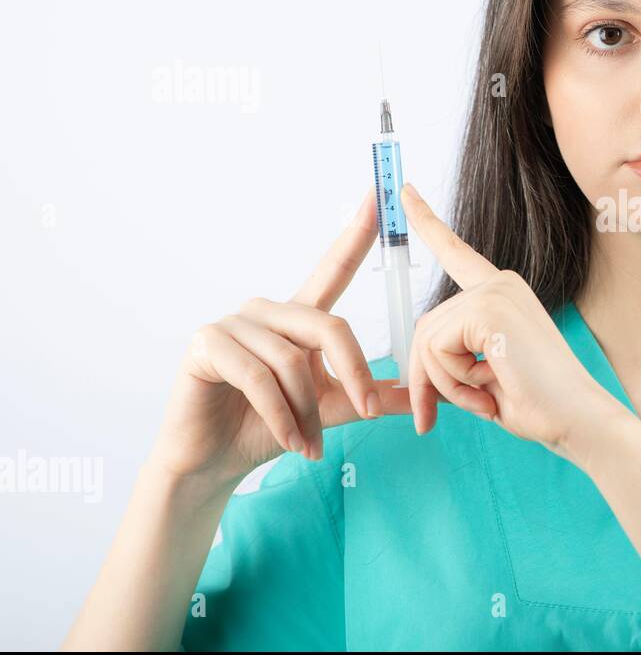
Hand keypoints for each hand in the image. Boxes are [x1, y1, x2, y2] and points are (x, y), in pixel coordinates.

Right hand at [150, 186, 413, 494]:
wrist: (214, 461)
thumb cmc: (268, 428)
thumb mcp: (329, 411)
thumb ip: (370, 397)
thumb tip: (419, 396)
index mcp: (298, 317)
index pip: (333, 268)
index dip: (358, 233)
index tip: (381, 192)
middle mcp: (267, 310)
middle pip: (329, 326)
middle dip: (355, 374)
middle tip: (370, 413)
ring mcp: (233, 323)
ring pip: (294, 361)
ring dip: (308, 412)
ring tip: (310, 444)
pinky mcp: (206, 344)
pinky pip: (259, 377)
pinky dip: (282, 416)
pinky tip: (290, 441)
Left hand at [400, 182, 620, 457]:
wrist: (578, 418)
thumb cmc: (539, 403)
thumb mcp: (483, 376)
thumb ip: (451, 358)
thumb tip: (410, 370)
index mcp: (501, 293)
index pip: (455, 252)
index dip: (426, 222)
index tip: (404, 189)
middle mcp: (499, 282)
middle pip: (426, 325)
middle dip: (427, 376)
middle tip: (437, 416)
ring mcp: (494, 292)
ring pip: (427, 340)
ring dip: (445, 383)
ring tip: (484, 398)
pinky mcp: (488, 308)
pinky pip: (436, 347)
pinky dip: (453, 380)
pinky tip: (490, 384)